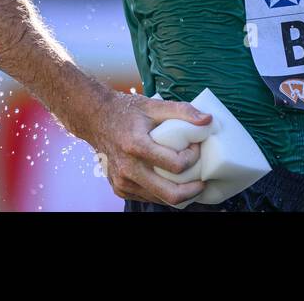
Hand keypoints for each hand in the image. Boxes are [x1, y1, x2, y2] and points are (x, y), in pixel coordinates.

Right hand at [85, 91, 211, 205]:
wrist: (96, 119)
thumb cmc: (126, 111)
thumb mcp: (154, 105)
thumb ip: (182, 110)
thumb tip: (207, 120)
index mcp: (136, 146)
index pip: (176, 165)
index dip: (193, 157)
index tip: (195, 147)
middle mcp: (128, 168)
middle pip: (170, 194)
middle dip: (192, 190)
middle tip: (202, 181)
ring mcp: (122, 182)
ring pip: (160, 199)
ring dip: (178, 192)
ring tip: (187, 177)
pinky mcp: (119, 189)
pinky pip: (148, 197)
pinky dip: (162, 192)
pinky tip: (168, 179)